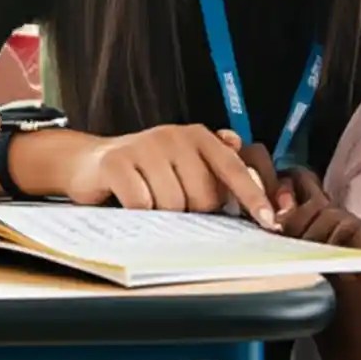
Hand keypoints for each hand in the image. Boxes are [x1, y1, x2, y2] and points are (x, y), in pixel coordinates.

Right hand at [63, 125, 277, 227]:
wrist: (90, 162)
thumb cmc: (146, 170)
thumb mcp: (184, 165)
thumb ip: (217, 170)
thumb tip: (255, 171)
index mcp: (199, 137)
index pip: (234, 170)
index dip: (253, 198)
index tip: (270, 223)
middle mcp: (175, 136)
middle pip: (203, 197)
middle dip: (191, 211)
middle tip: (171, 201)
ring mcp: (145, 146)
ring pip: (173, 204)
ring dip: (162, 214)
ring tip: (148, 199)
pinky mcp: (117, 162)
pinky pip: (142, 204)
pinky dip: (138, 212)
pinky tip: (129, 201)